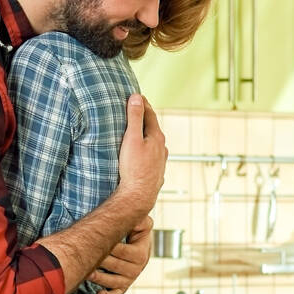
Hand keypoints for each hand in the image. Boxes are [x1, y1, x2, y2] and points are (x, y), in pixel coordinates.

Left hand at [89, 216, 153, 293]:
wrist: (140, 247)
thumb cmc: (137, 233)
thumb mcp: (142, 225)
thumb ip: (141, 221)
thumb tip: (136, 220)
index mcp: (140, 254)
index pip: (122, 251)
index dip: (109, 246)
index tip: (96, 239)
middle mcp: (136, 269)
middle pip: (115, 266)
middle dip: (101, 261)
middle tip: (86, 255)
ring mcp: (129, 279)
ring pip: (113, 281)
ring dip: (100, 279)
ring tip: (88, 273)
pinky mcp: (124, 286)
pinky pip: (117, 292)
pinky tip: (99, 293)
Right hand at [116, 94, 166, 227]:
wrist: (138, 197)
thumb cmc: (134, 169)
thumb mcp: (131, 139)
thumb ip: (134, 118)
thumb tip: (136, 97)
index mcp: (157, 137)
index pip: (150, 114)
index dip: (142, 104)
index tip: (136, 96)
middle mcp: (162, 148)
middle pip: (153, 128)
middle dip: (144, 119)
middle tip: (135, 110)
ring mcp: (160, 161)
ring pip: (153, 143)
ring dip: (146, 135)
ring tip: (137, 132)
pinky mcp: (155, 172)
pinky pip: (151, 156)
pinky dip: (146, 149)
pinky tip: (140, 154)